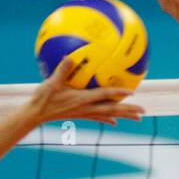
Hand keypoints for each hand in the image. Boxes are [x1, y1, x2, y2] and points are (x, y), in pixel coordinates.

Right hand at [25, 58, 142, 125]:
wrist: (35, 115)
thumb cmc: (42, 99)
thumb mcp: (51, 83)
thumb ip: (62, 70)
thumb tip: (70, 56)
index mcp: (82, 99)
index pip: (104, 96)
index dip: (118, 93)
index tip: (132, 92)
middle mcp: (86, 108)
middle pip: (112, 109)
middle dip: (128, 110)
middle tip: (143, 111)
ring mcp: (85, 113)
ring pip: (109, 115)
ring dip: (124, 115)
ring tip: (137, 118)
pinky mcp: (81, 116)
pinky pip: (98, 117)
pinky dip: (108, 119)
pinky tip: (115, 122)